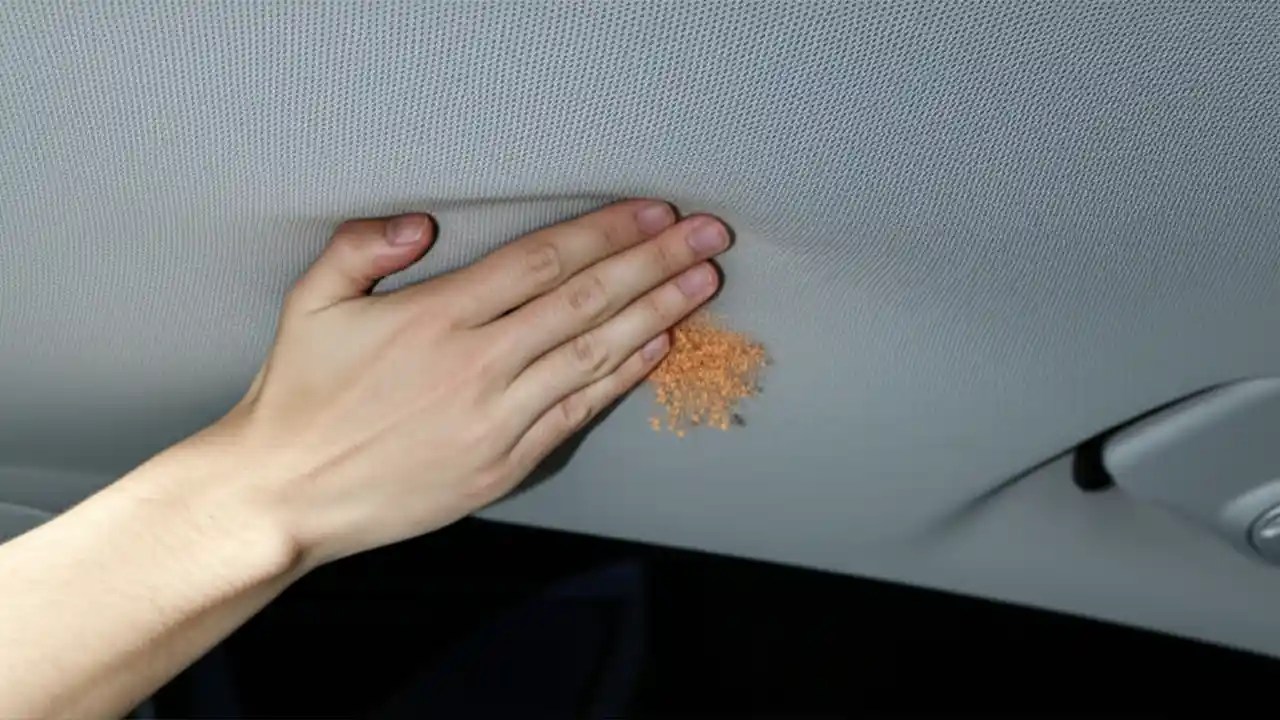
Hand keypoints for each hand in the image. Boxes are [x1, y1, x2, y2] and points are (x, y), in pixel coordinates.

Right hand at [185, 200, 728, 566]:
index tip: (653, 212)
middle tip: (708, 236)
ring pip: (594, 355)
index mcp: (435, 318)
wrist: (285, 497)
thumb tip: (420, 224)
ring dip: (656, 314)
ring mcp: (496, 420)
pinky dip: (622, 379)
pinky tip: (657, 348)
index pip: (542, 260)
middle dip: (655, 262)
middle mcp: (477, 366)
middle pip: (586, 300)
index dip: (606, 231)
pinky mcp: (502, 465)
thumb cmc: (299, 398)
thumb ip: (362, 248)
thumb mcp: (309, 303)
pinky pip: (577, 413)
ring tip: (701, 283)